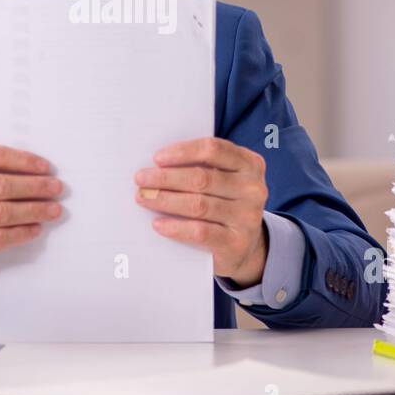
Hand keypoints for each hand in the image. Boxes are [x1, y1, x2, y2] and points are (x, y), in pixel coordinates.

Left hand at [134, 137, 269, 286]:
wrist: (243, 245)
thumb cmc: (223, 203)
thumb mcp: (222, 180)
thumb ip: (201, 167)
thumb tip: (157, 164)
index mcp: (250, 164)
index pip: (214, 150)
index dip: (183, 152)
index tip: (157, 158)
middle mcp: (253, 188)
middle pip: (202, 178)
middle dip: (166, 178)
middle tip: (141, 179)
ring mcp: (248, 217)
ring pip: (199, 204)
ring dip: (166, 200)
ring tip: (143, 198)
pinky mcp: (237, 243)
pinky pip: (201, 232)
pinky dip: (176, 227)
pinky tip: (158, 224)